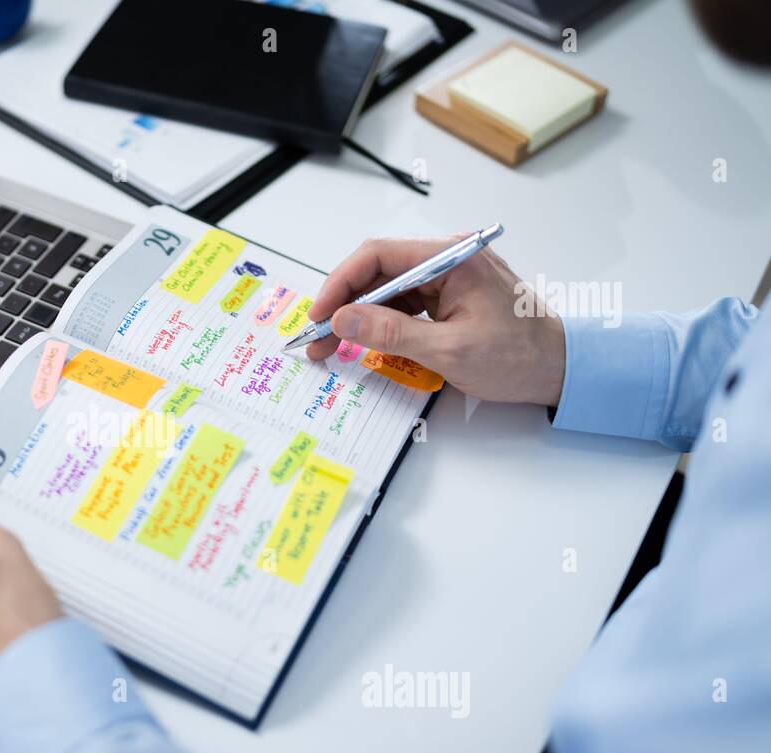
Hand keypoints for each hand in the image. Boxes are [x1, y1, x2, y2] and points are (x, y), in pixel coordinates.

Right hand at [305, 237, 566, 406]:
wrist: (563, 369)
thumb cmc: (519, 358)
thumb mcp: (449, 350)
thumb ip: (392, 332)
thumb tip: (343, 319)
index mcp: (453, 258)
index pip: (379, 255)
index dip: (341, 284)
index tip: (319, 315)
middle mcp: (450, 258)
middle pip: (379, 271)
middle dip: (344, 305)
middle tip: (318, 339)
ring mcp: (450, 275)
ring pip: (388, 288)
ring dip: (360, 316)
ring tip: (334, 346)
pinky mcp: (451, 294)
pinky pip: (406, 302)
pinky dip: (383, 322)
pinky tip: (366, 342)